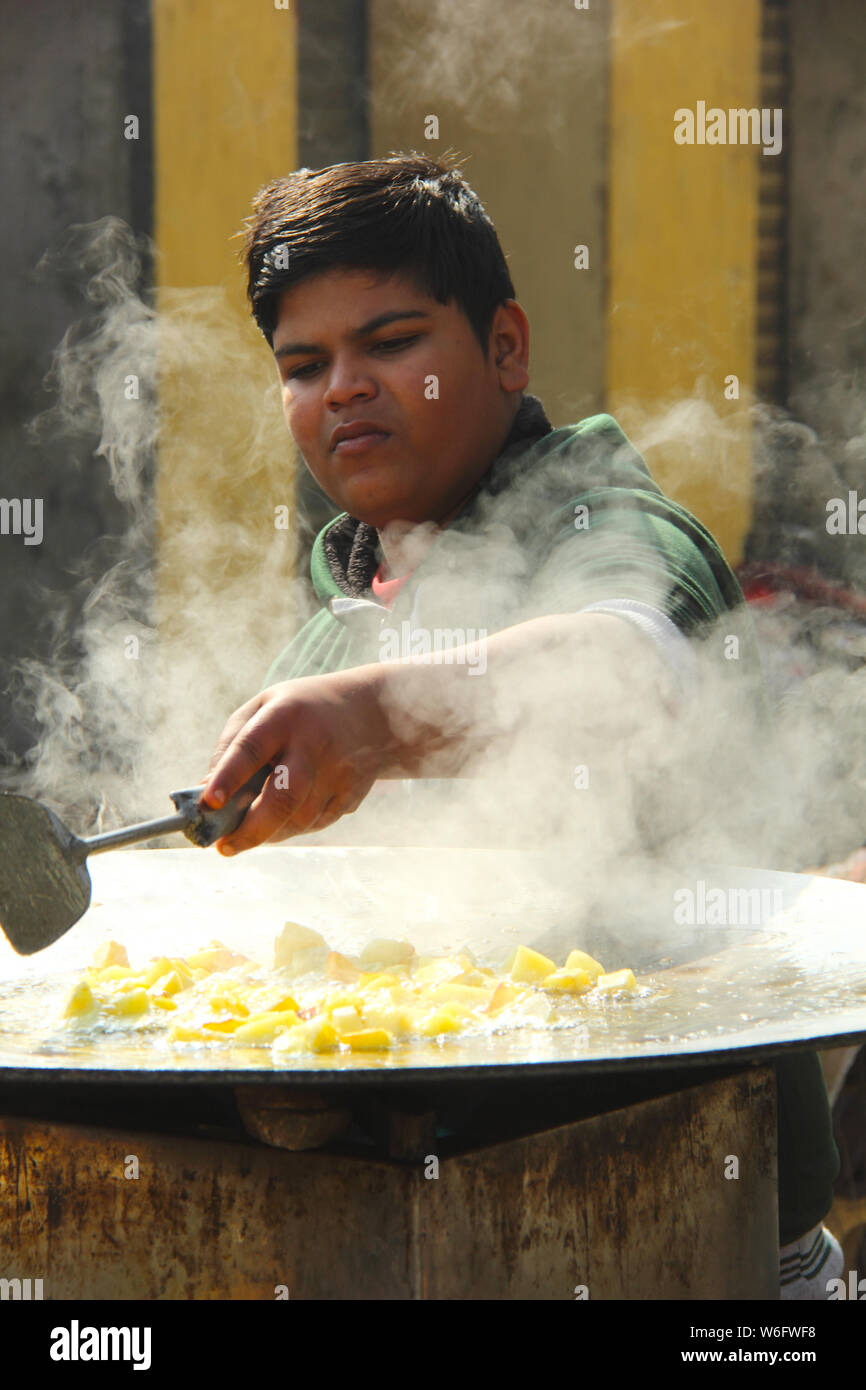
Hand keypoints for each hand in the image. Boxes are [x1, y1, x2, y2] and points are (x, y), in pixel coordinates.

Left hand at [201, 666, 391, 853]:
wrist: (370, 712)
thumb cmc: (299, 712)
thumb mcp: (262, 708)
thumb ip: (230, 746)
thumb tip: (203, 794)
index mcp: (284, 716)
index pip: (252, 748)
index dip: (228, 776)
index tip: (207, 803)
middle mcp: (315, 744)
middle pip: (284, 797)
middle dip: (251, 829)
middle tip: (225, 847)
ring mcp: (339, 771)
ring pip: (300, 819)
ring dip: (269, 834)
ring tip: (248, 832)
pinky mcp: (353, 793)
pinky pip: (317, 824)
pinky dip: (292, 829)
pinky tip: (281, 821)